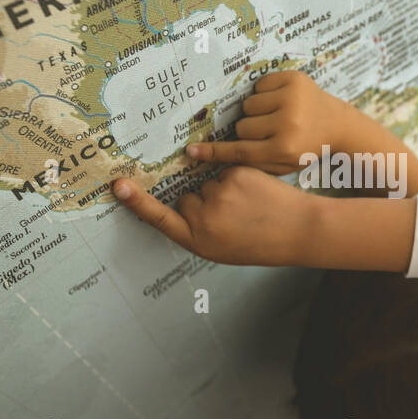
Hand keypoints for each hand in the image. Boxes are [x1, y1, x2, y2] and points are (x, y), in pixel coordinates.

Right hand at [111, 167, 417, 271]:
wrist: (298, 230)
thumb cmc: (261, 243)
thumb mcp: (224, 248)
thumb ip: (201, 230)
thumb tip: (187, 205)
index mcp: (199, 240)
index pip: (160, 218)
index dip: (138, 203)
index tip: (119, 185)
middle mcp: (204, 219)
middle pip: (187, 198)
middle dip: (203, 203)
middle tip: (234, 219)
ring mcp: (219, 194)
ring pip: (208, 183)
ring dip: (224, 190)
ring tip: (250, 207)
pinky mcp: (236, 174)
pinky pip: (226, 171)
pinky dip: (238, 178)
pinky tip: (256, 193)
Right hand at [186, 71, 354, 173]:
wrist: (338, 126)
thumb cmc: (305, 149)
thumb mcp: (281, 165)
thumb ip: (249, 162)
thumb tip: (208, 156)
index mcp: (285, 148)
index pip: (241, 150)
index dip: (214, 152)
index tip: (191, 151)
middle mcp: (288, 123)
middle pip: (242, 126)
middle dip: (250, 130)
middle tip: (269, 132)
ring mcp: (292, 98)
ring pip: (249, 105)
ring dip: (258, 112)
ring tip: (278, 116)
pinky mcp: (294, 79)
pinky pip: (259, 86)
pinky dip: (266, 94)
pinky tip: (282, 102)